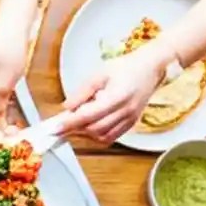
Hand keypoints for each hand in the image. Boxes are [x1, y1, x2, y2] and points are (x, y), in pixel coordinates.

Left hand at [59, 39, 175, 143]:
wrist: (150, 69)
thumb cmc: (125, 67)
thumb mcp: (100, 73)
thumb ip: (82, 92)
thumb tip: (67, 107)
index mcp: (117, 96)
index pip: (88, 116)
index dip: (70, 124)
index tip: (55, 128)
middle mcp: (125, 111)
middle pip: (95, 129)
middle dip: (75, 130)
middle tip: (61, 126)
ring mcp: (130, 119)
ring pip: (103, 136)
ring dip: (85, 135)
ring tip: (75, 125)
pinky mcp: (132, 124)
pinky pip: (112, 137)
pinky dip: (97, 136)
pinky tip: (89, 128)